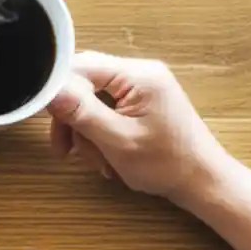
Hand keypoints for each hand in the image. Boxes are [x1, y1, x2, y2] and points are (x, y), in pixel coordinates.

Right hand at [46, 51, 229, 203]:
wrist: (202, 183)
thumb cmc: (167, 165)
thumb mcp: (118, 141)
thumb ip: (82, 112)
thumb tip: (50, 90)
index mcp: (138, 75)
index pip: (81, 66)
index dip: (58, 91)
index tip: (48, 120)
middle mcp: (140, 73)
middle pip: (84, 82)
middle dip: (71, 118)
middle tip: (66, 150)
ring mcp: (141, 87)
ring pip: (91, 99)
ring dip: (85, 131)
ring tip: (96, 160)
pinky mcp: (141, 101)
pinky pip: (105, 108)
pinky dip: (98, 132)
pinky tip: (104, 155)